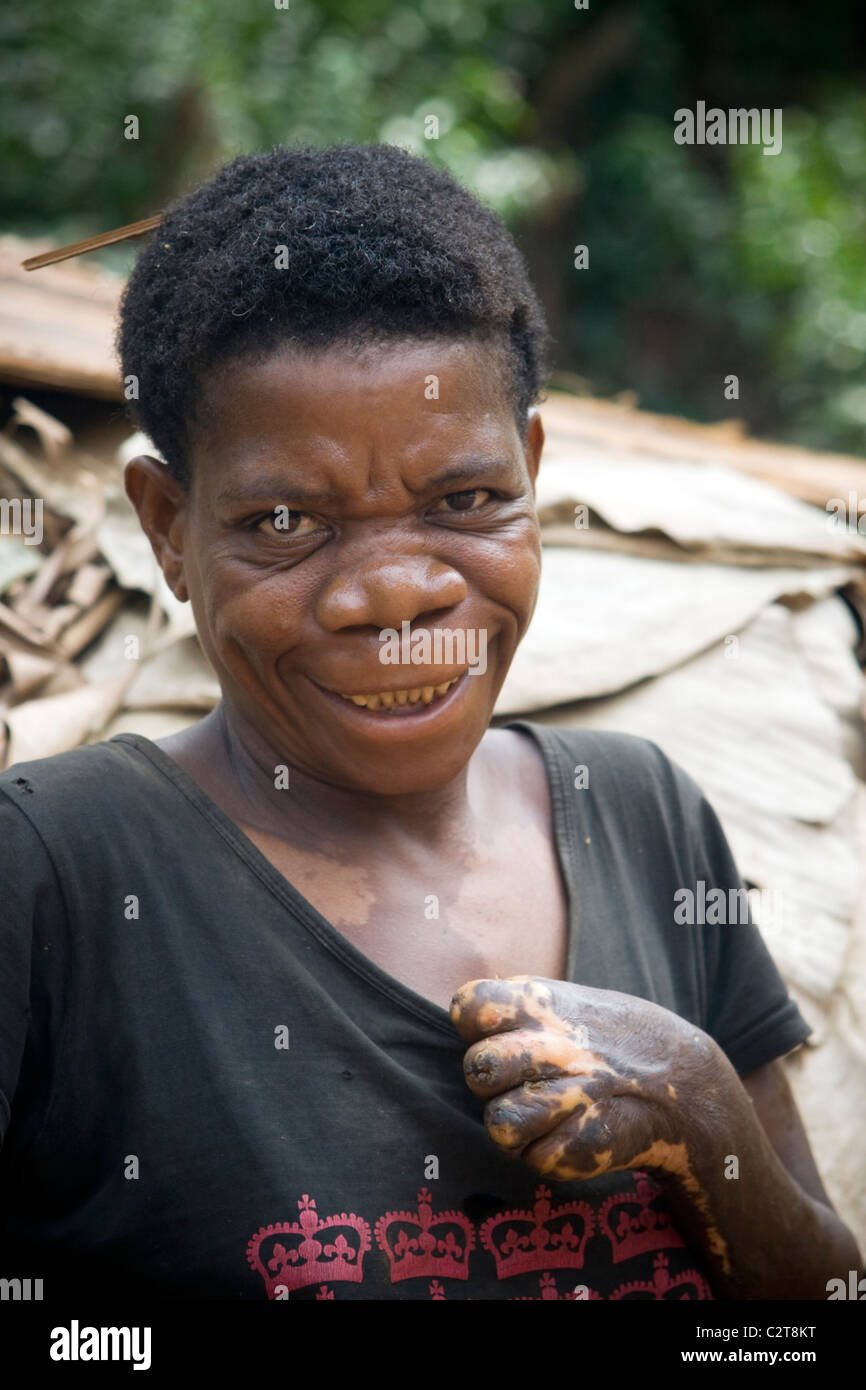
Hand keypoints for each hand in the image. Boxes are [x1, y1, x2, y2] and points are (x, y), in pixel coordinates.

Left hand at [450, 974, 720, 1184]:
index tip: (501, 1031)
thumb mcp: (559, 1003)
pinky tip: (577, 1133)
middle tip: (528, 1080)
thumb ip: (509, 1009)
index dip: (476, 1025)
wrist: (685, 1085)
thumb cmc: (602, 1042)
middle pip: (478, 1069)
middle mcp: (553, 1045)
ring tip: (550, 1111)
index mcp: (537, 1002)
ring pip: (499, 1123)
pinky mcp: (585, 1146)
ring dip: (516, 1125)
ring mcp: (572, 1096)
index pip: (469, 1008)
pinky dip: (549, 1154)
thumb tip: (461, 1019)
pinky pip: (535, 1160)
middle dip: (493, 1082)